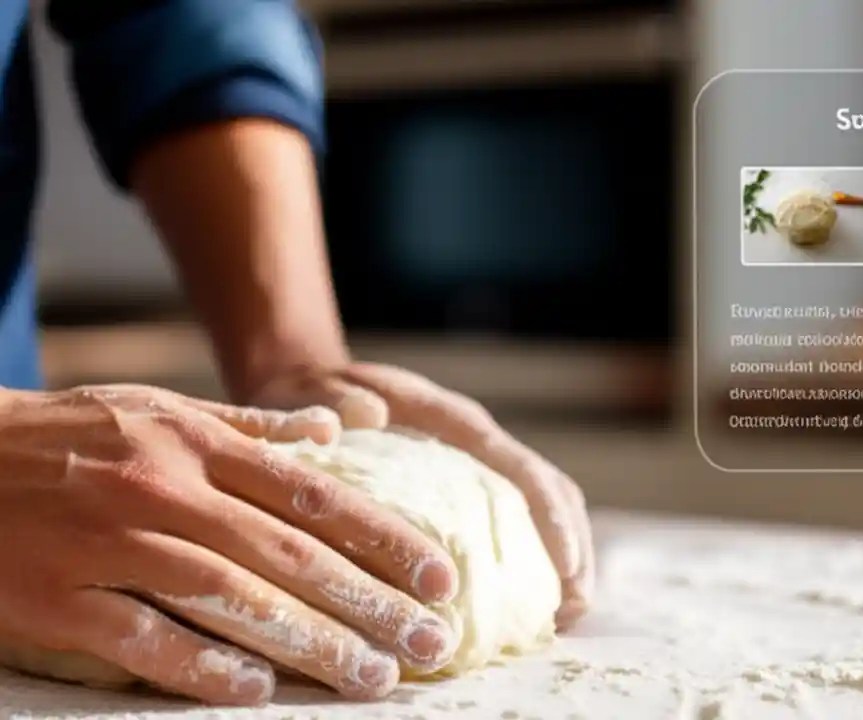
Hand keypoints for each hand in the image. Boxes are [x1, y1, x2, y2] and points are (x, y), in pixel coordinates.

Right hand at [0, 385, 459, 705]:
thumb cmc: (67, 435)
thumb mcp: (159, 409)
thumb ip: (250, 426)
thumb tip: (333, 430)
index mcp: (196, 444)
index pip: (314, 494)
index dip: (385, 538)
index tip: (439, 576)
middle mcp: (165, 490)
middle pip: (290, 553)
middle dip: (371, 602)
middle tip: (431, 644)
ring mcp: (110, 545)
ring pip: (231, 597)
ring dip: (309, 642)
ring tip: (371, 677)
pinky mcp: (57, 598)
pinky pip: (141, 639)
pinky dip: (199, 666)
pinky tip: (256, 692)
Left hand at [247, 363, 594, 628]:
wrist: (313, 385)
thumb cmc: (315, 395)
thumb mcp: (315, 393)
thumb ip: (334, 404)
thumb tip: (364, 416)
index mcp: (452, 421)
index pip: (518, 467)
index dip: (550, 517)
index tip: (567, 566)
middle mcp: (477, 442)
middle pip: (550, 489)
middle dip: (572, 546)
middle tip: (574, 607)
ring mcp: (476, 465)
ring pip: (542, 506)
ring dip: (561, 557)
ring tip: (562, 616)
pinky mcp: (466, 488)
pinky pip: (514, 521)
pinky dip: (530, 560)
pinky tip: (525, 606)